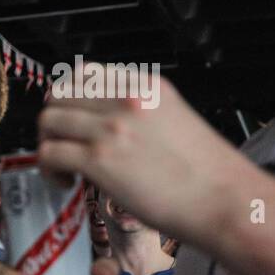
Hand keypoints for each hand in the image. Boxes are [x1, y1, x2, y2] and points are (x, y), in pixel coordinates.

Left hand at [38, 66, 250, 243]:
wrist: (225, 201)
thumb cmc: (206, 172)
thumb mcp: (174, 119)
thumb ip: (138, 111)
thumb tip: (101, 118)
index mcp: (146, 87)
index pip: (84, 74)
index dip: (69, 99)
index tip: (72, 120)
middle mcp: (126, 100)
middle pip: (59, 95)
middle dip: (54, 122)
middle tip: (64, 145)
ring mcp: (111, 128)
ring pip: (48, 122)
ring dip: (48, 145)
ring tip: (65, 169)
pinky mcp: (99, 159)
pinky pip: (49, 153)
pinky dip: (48, 170)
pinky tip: (66, 183)